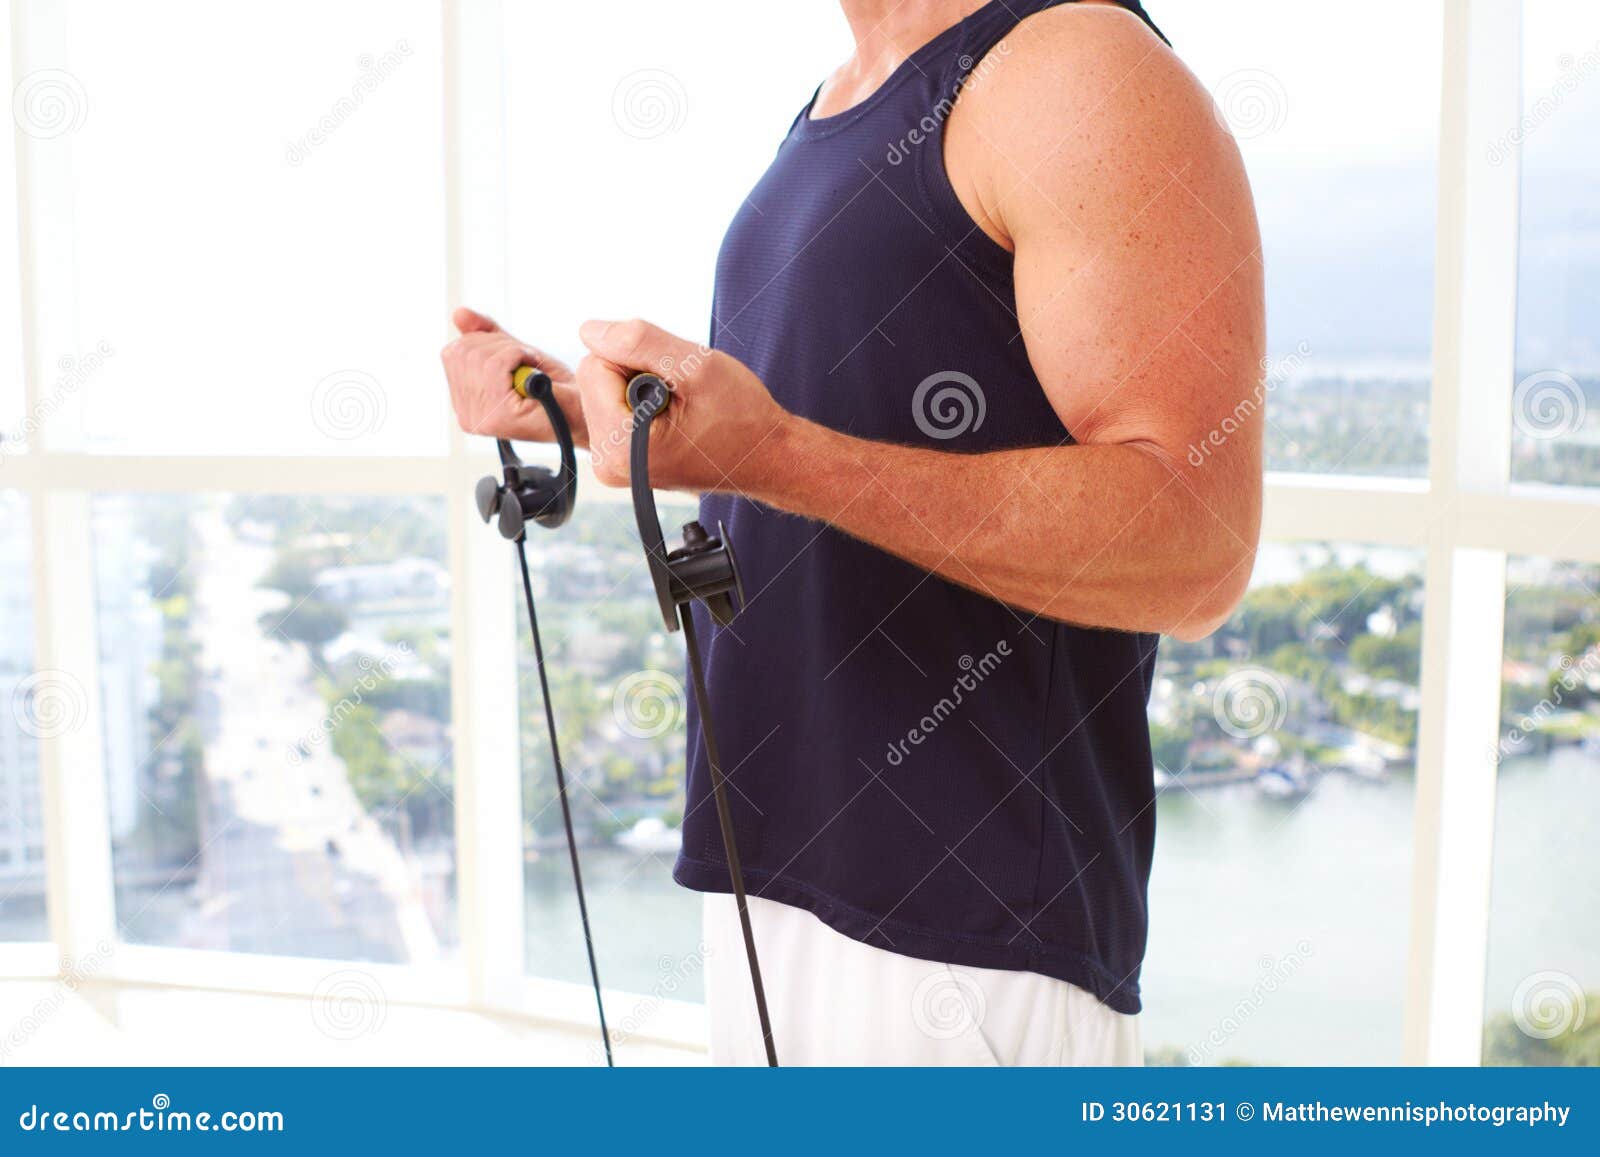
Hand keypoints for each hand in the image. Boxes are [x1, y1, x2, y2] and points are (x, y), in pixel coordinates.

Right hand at [441, 307, 588, 447]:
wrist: (585, 411)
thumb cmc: (554, 386)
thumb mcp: (514, 352)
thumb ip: (486, 334)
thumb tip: (459, 313)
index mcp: (464, 402)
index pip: (452, 352)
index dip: (484, 341)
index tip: (512, 354)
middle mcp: (466, 415)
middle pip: (463, 351)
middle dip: (499, 344)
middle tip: (525, 361)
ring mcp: (479, 419)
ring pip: (479, 356)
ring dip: (512, 351)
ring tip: (531, 369)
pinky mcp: (497, 418)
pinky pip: (496, 364)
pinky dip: (518, 356)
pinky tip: (534, 374)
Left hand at [575, 318, 790, 492]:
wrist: (766, 456)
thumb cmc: (743, 419)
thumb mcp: (696, 366)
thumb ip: (637, 341)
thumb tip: (589, 329)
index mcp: (620, 446)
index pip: (595, 365)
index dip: (636, 357)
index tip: (674, 379)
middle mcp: (609, 463)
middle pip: (595, 379)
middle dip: (636, 372)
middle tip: (681, 394)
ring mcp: (614, 464)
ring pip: (604, 391)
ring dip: (641, 384)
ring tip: (681, 406)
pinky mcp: (621, 460)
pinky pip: (614, 407)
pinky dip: (641, 400)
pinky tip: (673, 416)